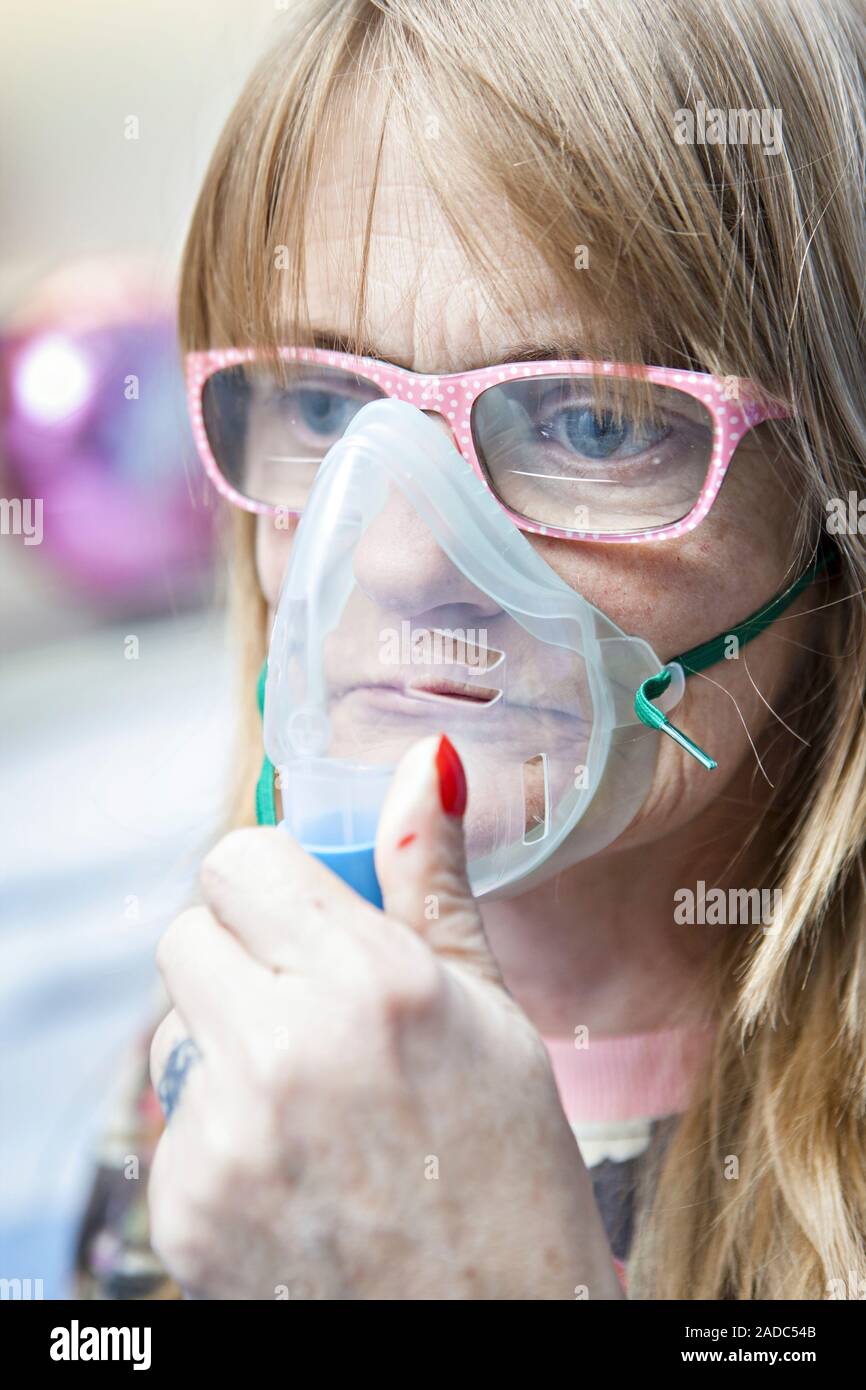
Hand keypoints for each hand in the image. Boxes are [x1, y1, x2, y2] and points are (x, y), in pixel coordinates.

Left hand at [148, 735, 622, 1299]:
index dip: (270, 882)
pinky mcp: (185, 1208)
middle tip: (310, 1008)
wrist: (492, 1340)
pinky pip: (174, 1122)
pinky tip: (293, 1170)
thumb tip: (429, 760)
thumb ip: (433, 883)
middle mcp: (286, 1050)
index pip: (237, 860)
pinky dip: (219, 1134)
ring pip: (172, 1029)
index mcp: (373, 983)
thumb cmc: (513, 1174)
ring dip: (225, 1045)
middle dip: (241, 956)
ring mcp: (226, 1137)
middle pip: (188, 934)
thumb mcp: (490, 1013)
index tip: (302, 913)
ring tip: (312, 1103)